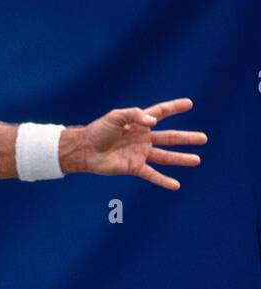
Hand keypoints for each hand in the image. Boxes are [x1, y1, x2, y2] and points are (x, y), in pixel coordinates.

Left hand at [60, 98, 206, 190]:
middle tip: (204, 138)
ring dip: (181, 159)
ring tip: (197, 160)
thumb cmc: (99, 130)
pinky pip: (152, 174)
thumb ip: (135, 115)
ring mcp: (140, 153)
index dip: (174, 108)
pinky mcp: (134, 167)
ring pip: (165, 156)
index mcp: (139, 122)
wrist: (85, 149)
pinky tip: (176, 185)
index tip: (189, 104)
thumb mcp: (117, 116)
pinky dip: (163, 180)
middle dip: (186, 138)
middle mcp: (143, 138)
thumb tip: (153, 123)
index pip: (161, 112)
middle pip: (170, 137)